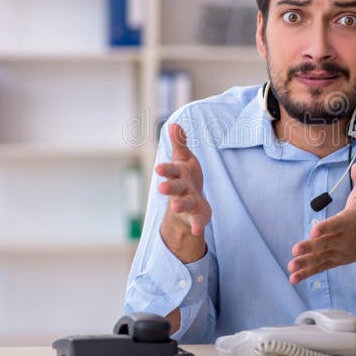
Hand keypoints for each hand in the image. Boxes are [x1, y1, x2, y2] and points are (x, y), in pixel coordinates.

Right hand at [156, 123, 211, 261]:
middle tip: (161, 188)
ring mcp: (186, 204)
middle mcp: (180, 190)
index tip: (159, 168)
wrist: (191, 205)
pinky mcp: (195, 216)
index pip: (171, 170)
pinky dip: (195, 226)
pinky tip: (197, 231)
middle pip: (174, 188)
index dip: (166, 170)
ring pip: (182, 204)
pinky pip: (195, 222)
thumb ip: (179, 143)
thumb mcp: (184, 159)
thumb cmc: (185, 178)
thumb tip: (174, 124)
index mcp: (178, 175)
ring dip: (179, 205)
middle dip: (168, 187)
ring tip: (174, 206)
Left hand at [287, 163, 355, 282]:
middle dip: (310, 247)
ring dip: (305, 263)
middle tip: (295, 250)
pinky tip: (293, 278)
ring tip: (291, 267)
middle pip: (325, 244)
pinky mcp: (334, 260)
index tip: (314, 230)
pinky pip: (320, 268)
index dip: (325, 227)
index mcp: (349, 221)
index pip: (336, 224)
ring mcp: (338, 252)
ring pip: (320, 258)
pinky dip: (307, 273)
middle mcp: (343, 239)